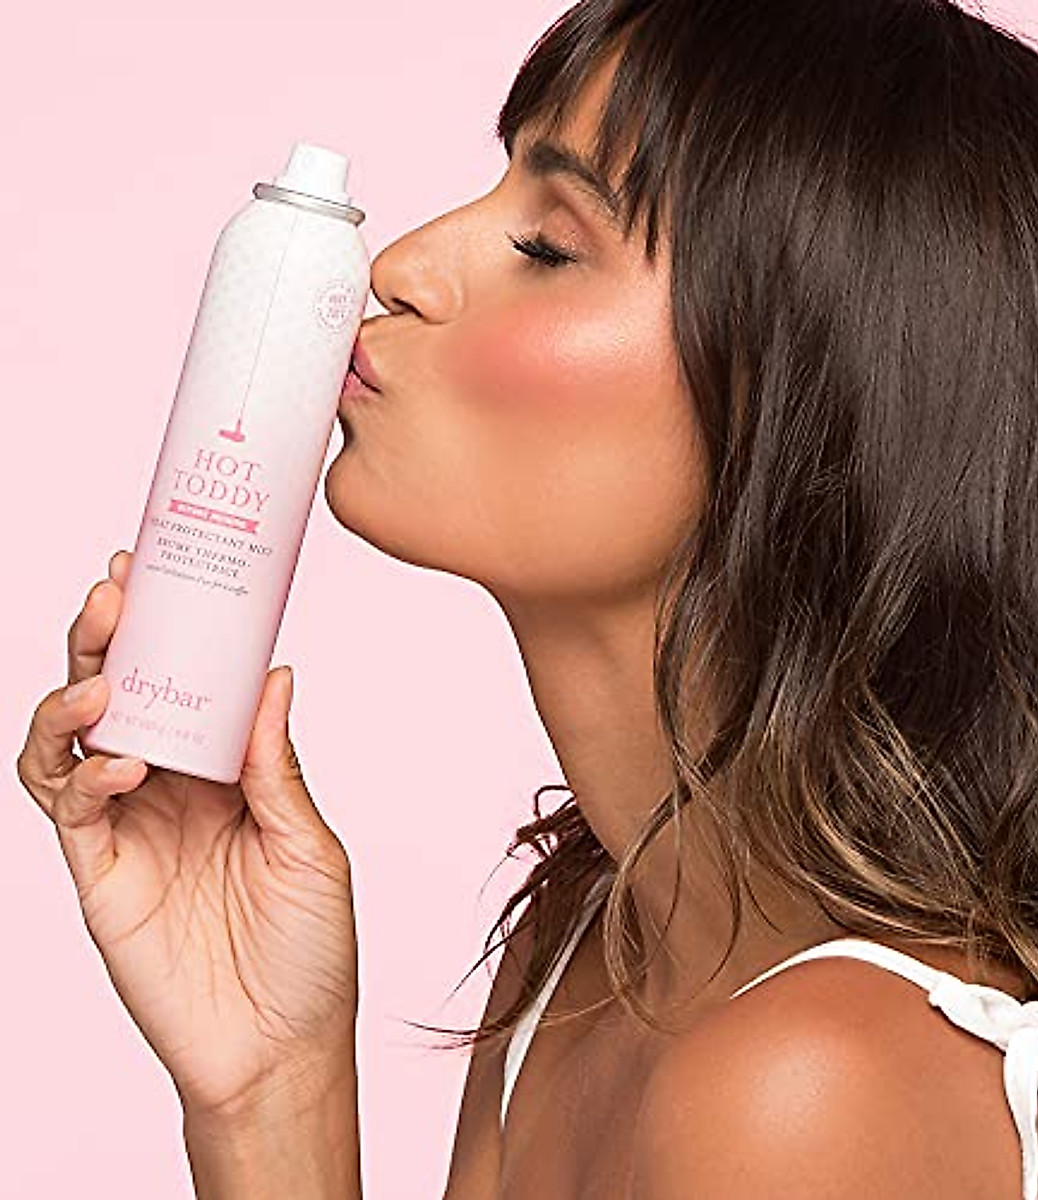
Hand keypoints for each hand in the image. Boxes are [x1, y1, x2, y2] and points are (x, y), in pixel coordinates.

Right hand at [17, 551, 359, 1118]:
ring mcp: (128, 828)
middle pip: (117, 695)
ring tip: (101, 677)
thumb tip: (275, 672)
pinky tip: (119, 765)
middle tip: (113, 590)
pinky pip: (69, 811)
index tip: (161, 570)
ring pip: (71, 743)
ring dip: (74, 698)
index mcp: (224, 770)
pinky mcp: (99, 875)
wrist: (280, 1046)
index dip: (167, 629)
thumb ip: (279, 764)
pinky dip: (82, 777)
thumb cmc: (309, 947)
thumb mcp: (309, 843)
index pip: (184, 682)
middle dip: (105, 640)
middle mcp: (170, 787)